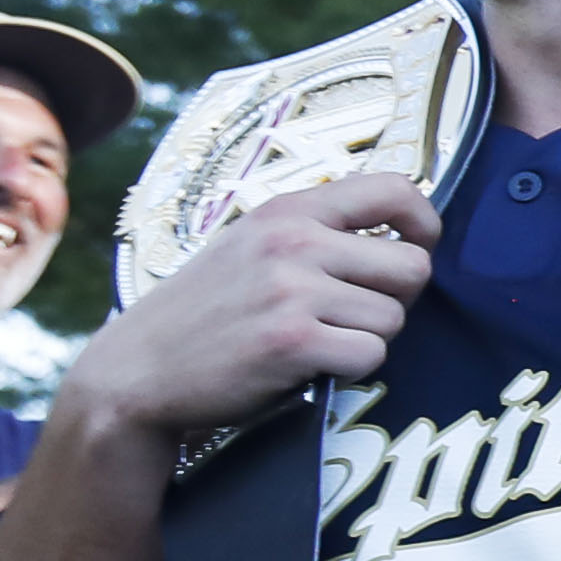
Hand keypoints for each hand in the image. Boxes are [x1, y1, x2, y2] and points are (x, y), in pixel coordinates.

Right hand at [66, 173, 440, 441]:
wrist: (136, 371)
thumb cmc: (207, 312)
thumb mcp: (251, 247)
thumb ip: (317, 234)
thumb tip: (407, 237)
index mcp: (287, 210)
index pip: (395, 189)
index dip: (425, 225)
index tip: (416, 249)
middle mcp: (292, 241)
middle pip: (412, 267)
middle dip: (396, 300)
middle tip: (349, 316)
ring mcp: (291, 289)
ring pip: (393, 318)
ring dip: (366, 339)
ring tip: (314, 341)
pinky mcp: (291, 341)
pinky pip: (370, 356)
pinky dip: (348, 370)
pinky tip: (306, 366)